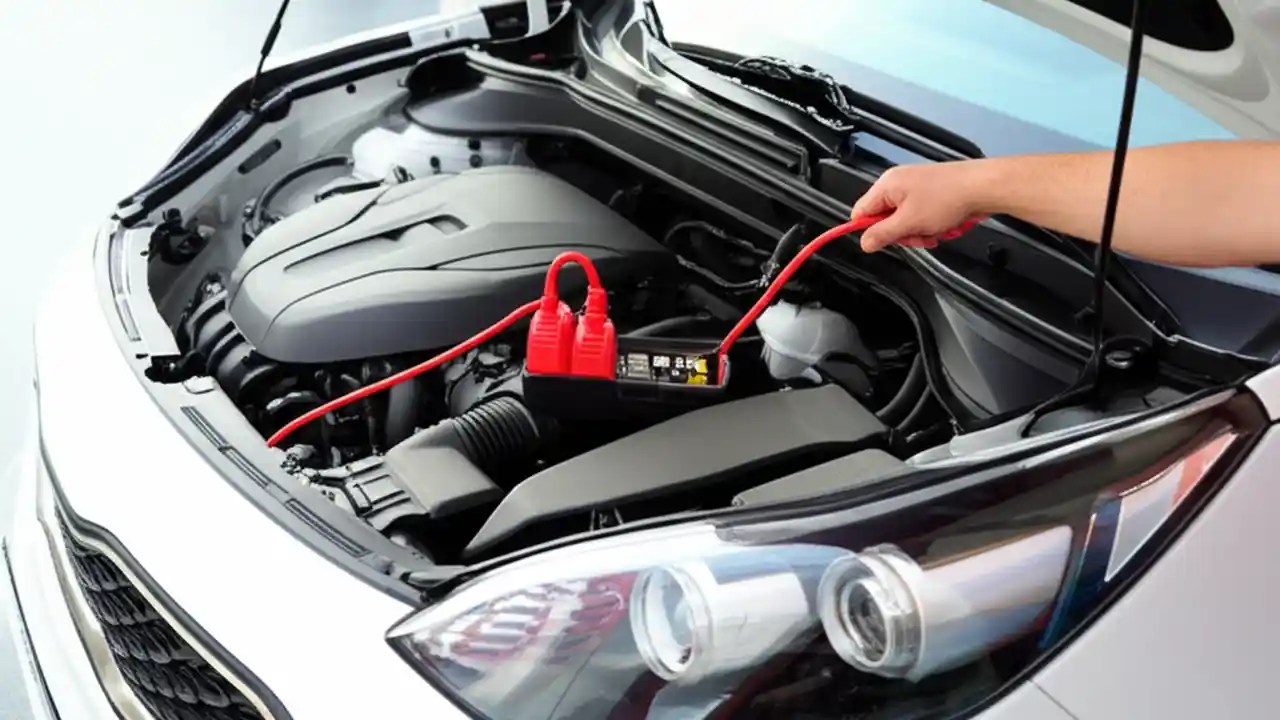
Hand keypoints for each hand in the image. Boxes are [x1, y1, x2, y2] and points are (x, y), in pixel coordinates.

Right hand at [851, 162, 986, 252]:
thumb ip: (882, 234)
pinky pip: (920, 215)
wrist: (982, 186)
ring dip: (918, 232)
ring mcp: (916, 186)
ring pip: (904, 220)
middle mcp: (898, 183)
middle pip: (884, 218)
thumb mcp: (908, 223)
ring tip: (935, 231)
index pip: (860, 212)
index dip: (869, 230)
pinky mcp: (931, 192)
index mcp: (886, 185)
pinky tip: (943, 226)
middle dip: (901, 233)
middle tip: (918, 236)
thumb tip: (864, 243)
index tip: (885, 242)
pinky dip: (930, 225)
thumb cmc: (945, 201)